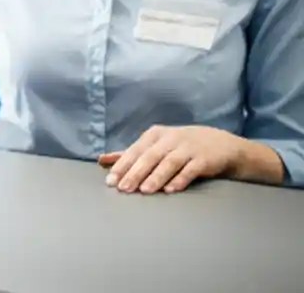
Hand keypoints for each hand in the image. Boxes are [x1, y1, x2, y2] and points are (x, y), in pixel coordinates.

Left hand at [98, 125, 241, 194]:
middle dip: (135, 173)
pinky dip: (180, 179)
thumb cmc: (181, 147)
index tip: (110, 181)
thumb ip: (130, 154)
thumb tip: (102, 160)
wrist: (222, 145)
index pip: (135, 151)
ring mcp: (188, 147)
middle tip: (123, 189)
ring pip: (169, 162)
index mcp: (155, 135)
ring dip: (156, 177)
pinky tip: (171, 190)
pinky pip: (191, 169)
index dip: (122, 166)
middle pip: (149, 157)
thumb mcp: (155, 146)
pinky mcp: (204, 159)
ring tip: (145, 190)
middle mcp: (170, 139)